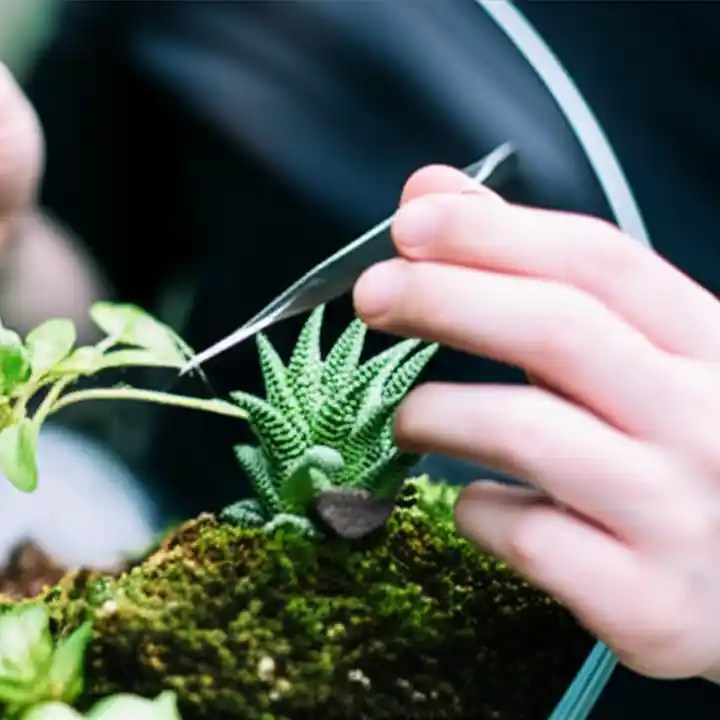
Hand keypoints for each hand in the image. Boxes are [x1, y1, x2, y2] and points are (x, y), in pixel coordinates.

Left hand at [354, 165, 719, 681]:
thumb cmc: (691, 465)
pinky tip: (473, 502)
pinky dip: (474, 510)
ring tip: (404, 417)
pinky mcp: (646, 603)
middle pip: (556, 329)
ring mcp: (680, 517)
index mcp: (718, 349)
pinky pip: (521, 535)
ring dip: (434, 411)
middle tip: (372, 294)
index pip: (600, 263)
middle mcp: (711, 424)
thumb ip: (542, 280)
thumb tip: (430, 195)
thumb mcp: (650, 365)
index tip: (409, 223)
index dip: (492, 233)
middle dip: (446, 297)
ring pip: (523, 431)